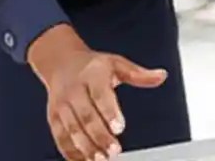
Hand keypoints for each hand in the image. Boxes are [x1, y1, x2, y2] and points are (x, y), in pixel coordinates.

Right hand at [29, 25, 167, 160]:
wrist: (61, 62)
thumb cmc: (93, 66)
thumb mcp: (117, 63)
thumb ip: (138, 74)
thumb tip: (161, 76)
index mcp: (92, 75)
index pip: (100, 95)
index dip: (109, 112)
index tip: (120, 128)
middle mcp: (74, 90)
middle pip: (86, 117)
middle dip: (99, 136)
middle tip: (114, 150)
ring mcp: (62, 105)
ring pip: (72, 129)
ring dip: (86, 147)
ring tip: (101, 159)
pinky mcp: (53, 118)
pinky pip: (60, 137)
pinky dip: (71, 151)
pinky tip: (83, 160)